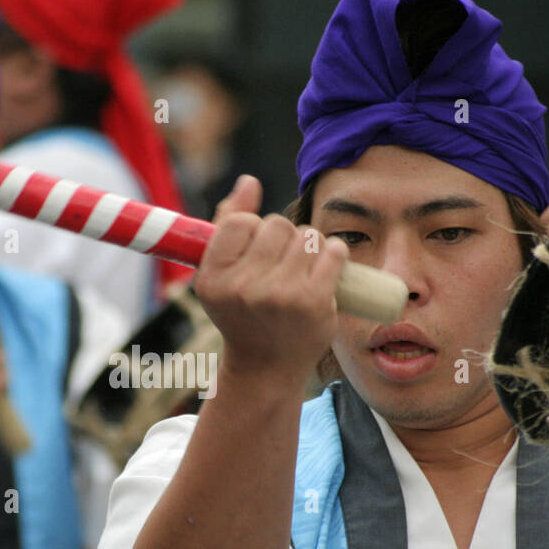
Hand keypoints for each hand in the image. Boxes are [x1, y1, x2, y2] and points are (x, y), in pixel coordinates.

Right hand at [193, 174, 345, 385]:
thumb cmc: (244, 314)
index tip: (256, 249)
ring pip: (307, 235)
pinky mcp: (313, 302)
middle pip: (276, 224)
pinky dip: (335, 256)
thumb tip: (249, 181)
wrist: (266, 367)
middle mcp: (243, 288)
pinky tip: (324, 273)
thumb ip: (228, 225)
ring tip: (303, 270)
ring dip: (310, 246)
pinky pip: (333, 251)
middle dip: (283, 238)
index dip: (253, 229)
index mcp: (213, 278)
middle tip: (282, 265)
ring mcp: (279, 296)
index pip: (239, 221)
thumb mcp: (222, 276)